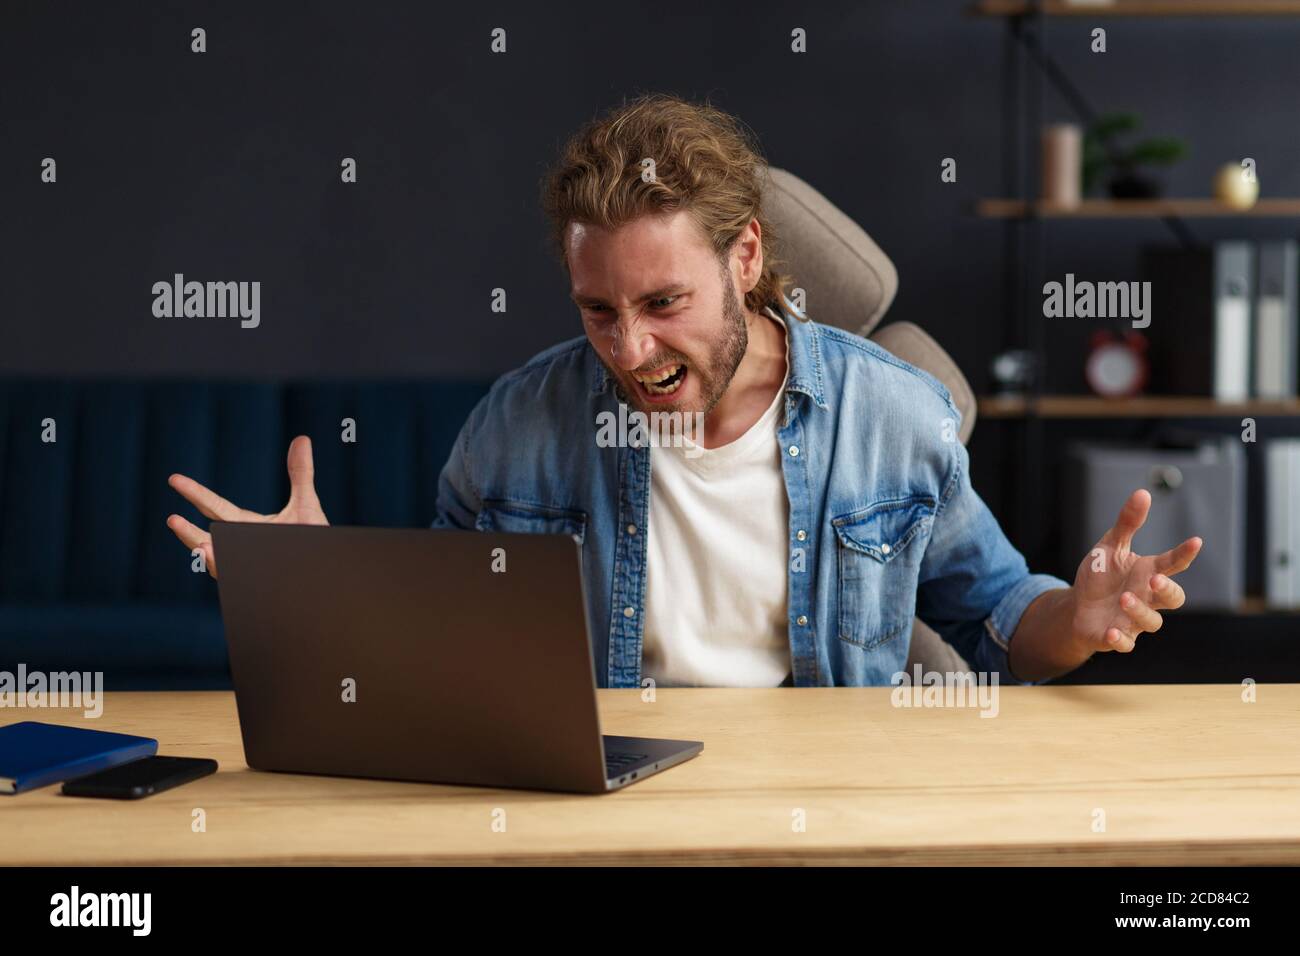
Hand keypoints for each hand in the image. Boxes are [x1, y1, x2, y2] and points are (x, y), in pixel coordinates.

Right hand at [165, 435, 328, 578]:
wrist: (329, 566)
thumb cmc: (314, 536)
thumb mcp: (305, 503)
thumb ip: (300, 473)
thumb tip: (302, 439)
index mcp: (245, 525)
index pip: (214, 508)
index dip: (195, 493)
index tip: (174, 479)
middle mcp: (240, 545)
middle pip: (207, 538)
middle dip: (188, 532)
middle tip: (171, 519)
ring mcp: (246, 564)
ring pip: (219, 562)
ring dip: (208, 556)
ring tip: (200, 546)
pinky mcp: (256, 579)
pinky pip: (237, 578)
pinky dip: (227, 570)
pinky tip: (219, 561)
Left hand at [1069, 488, 1201, 653]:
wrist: (1076, 607)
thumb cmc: (1101, 576)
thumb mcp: (1109, 546)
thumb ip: (1127, 523)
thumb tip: (1143, 493)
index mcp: (1148, 573)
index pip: (1173, 563)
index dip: (1185, 553)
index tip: (1196, 541)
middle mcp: (1147, 598)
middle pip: (1173, 599)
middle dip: (1168, 590)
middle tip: (1154, 580)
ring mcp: (1134, 619)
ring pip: (1151, 622)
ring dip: (1139, 611)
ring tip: (1124, 598)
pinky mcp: (1116, 637)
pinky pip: (1125, 643)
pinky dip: (1120, 639)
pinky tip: (1111, 631)